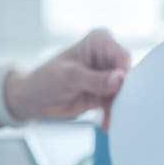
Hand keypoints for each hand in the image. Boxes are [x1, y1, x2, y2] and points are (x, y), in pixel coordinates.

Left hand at [4, 29, 130, 129]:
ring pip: (124, 92)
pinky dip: (113, 115)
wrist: (36, 99)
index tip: (119, 89)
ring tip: (111, 121)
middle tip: (122, 110)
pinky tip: (107, 124)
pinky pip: (116, 103)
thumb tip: (119, 79)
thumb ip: (94, 79)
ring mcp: (107, 74)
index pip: (121, 56)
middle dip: (126, 93)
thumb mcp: (68, 77)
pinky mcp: (105, 92)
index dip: (124, 74)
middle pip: (128, 74)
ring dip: (119, 108)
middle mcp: (107, 55)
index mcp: (99, 40)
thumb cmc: (45, 79)